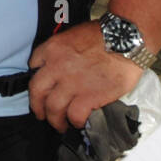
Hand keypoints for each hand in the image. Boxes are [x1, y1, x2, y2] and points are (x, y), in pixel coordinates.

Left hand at [28, 21, 143, 131]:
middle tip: (42, 114)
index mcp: (52, 49)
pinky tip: (79, 122)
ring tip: (60, 125)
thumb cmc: (106, 35)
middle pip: (37, 92)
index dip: (37, 79)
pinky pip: (74, 115)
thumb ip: (63, 51)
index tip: (41, 89)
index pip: (33, 66)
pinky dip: (75, 121)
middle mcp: (57, 67)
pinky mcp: (88, 96)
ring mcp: (71, 83)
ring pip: (53, 108)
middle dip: (37, 106)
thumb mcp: (74, 35)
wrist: (127, 40)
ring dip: (55, 120)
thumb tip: (62, 64)